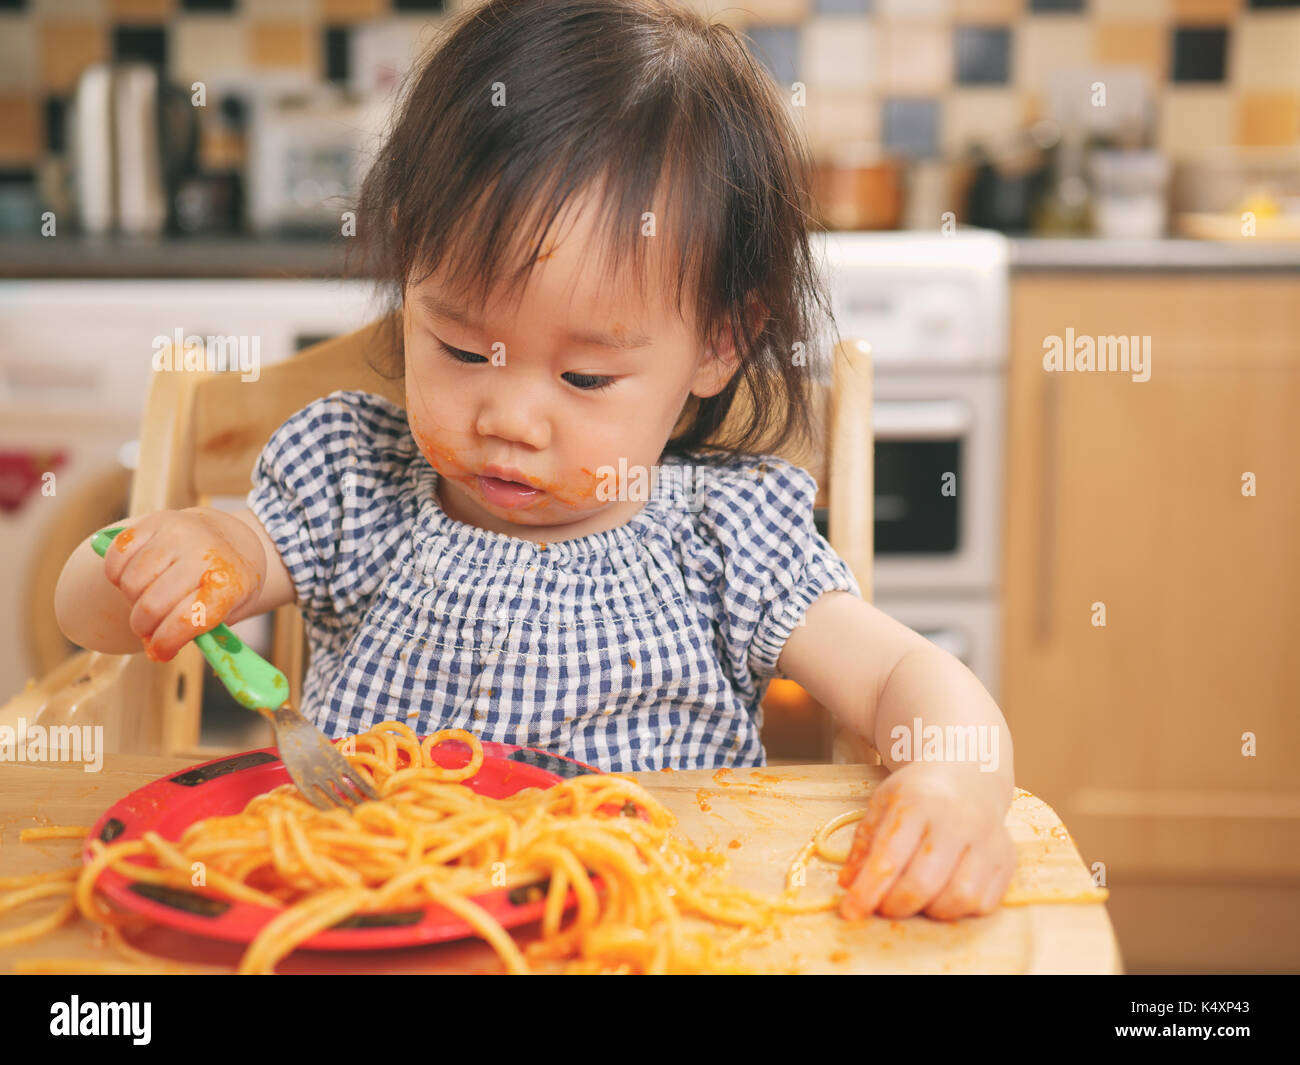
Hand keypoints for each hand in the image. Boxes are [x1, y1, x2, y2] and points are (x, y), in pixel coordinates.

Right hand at [100, 507, 265, 661]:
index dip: (166, 643)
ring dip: (132, 602)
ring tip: (148, 601)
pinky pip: (117, 558)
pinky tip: (136, 580)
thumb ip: (198, 633)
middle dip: (145, 627)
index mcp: (229, 581)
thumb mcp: (231, 611)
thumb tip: (158, 652)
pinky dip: (117, 576)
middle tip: (151, 629)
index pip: (187, 621)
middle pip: (152, 606)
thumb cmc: (225, 582)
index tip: (159, 652)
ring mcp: (177, 533)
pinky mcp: (154, 521)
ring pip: (131, 584)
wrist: (230, 537)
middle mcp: (203, 553)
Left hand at [838, 761, 1014, 920]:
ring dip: (932, 910)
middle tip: (884, 907)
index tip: (850, 912)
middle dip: (897, 905)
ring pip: (960, 897)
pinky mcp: (1007, 858)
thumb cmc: (919, 793)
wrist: (968, 771)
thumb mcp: (882, 805)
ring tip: (918, 898)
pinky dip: (961, 909)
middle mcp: (957, 820)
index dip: (867, 891)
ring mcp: (987, 840)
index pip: (888, 857)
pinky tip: (945, 894)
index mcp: (917, 803)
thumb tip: (847, 884)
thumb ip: (864, 845)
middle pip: (924, 882)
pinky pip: (985, 902)